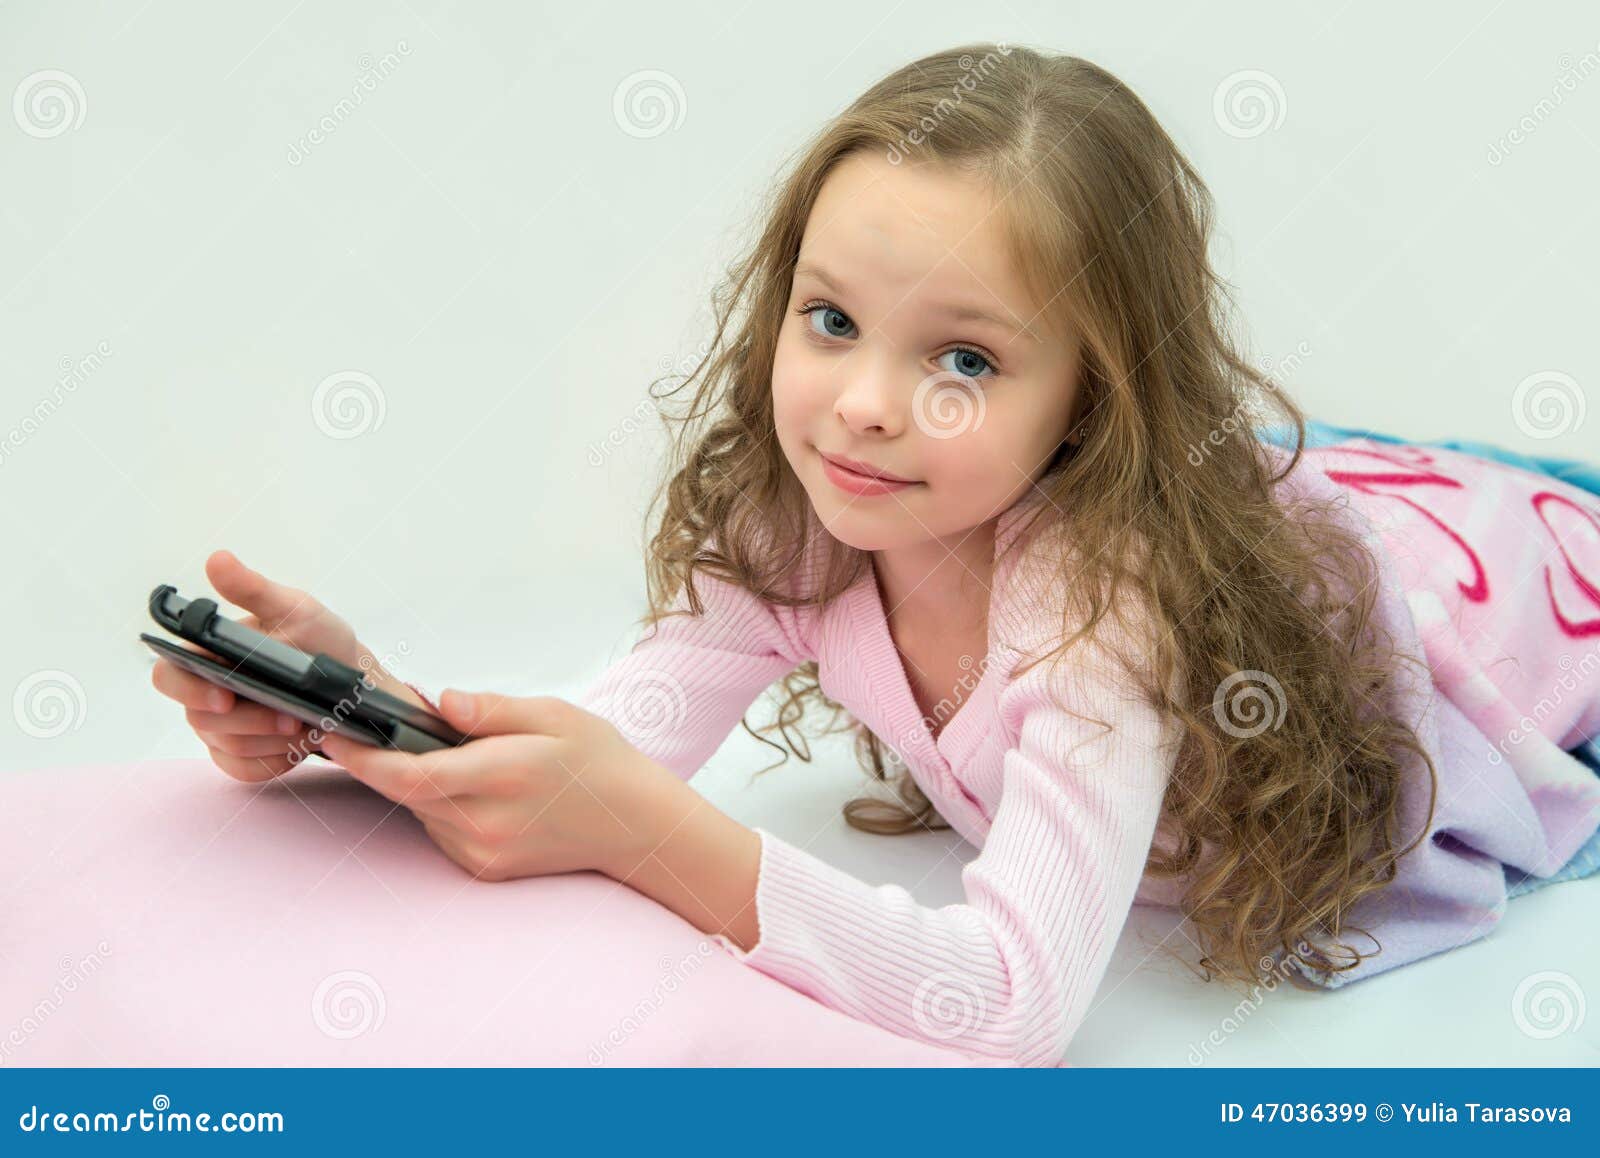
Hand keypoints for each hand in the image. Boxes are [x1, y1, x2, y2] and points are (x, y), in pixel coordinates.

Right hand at [150, 549, 427, 781]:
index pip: (169, 674)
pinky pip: (247, 769)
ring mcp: (222, 729)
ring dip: (269, 739)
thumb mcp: (296, 609)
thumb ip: (255, 590)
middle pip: (198, 718)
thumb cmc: (319, 641)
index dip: (187, 689)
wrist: (356, 684)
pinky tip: (300, 743)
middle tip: (288, 716)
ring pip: (227, 745)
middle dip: (247, 720)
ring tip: (304, 723)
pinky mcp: (243, 757)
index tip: (224, 695)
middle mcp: (205, 694)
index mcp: (207, 656)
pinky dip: (276, 758)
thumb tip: (217, 560)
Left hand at [318, 690, 679, 881]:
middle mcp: (486, 824)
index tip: (331, 735)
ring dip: (419, 783)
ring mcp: (484, 853)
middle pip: (407, 793)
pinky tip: (472, 787)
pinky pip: (441, 831)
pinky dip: (442, 805)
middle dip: (384, 761)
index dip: (362, 758)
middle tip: (369, 729)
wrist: (634, 824)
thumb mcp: (553, 714)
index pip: (410, 774)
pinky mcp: (484, 869)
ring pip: (422, 812)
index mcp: (502, 777)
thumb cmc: (596, 759)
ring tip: (455, 756)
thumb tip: (436, 700)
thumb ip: (490, 709)